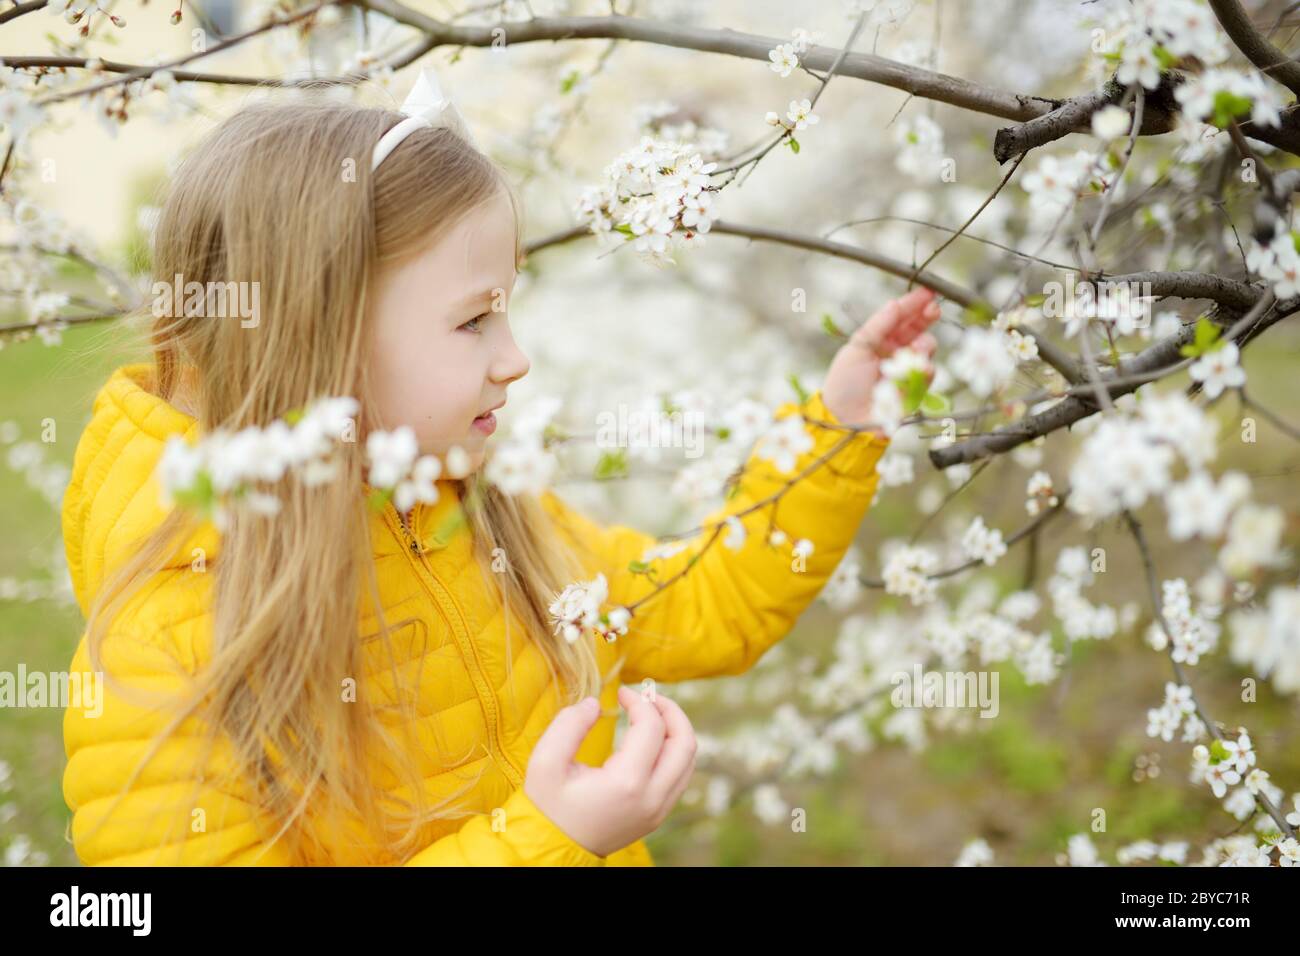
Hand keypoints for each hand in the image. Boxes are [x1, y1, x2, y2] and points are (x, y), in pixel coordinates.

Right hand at [523, 685, 696, 858]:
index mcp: (626, 783)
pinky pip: (680, 776)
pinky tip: (651, 739)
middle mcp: (651, 798)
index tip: (621, 692)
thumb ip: (568, 725)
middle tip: (648, 696)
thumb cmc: (547, 806)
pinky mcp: (657, 815)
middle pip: (684, 742)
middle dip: (670, 710)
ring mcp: (658, 810)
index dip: (640, 701)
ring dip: (675, 729)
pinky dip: (673, 750)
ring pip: (688, 760)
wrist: (552, 848)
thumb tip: (595, 703)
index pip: (652, 727)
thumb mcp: (545, 762)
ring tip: (651, 713)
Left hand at [821, 286, 941, 430]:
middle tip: (934, 309)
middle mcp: (895, 351)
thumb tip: (895, 303)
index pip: (899, 317)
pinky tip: (923, 366)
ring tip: (918, 348)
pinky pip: (929, 373)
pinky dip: (927, 367)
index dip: (913, 304)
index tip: (928, 291)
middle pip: (917, 328)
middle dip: (927, 317)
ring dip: (924, 344)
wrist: (845, 418)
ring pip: (926, 348)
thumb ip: (878, 326)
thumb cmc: (845, 383)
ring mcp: (906, 369)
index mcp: (879, 340)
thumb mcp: (857, 348)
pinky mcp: (915, 389)